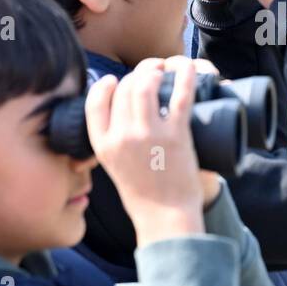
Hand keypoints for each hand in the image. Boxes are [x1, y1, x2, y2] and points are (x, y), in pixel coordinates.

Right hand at [84, 57, 204, 246]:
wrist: (166, 218)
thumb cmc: (144, 195)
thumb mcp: (114, 168)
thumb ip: (112, 144)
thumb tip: (117, 122)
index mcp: (103, 145)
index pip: (95, 101)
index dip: (104, 85)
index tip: (114, 81)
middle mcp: (122, 136)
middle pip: (125, 87)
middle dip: (137, 74)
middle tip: (150, 73)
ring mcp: (149, 134)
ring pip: (147, 84)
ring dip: (156, 70)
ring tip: (164, 68)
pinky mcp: (176, 134)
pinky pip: (181, 93)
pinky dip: (187, 75)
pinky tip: (190, 67)